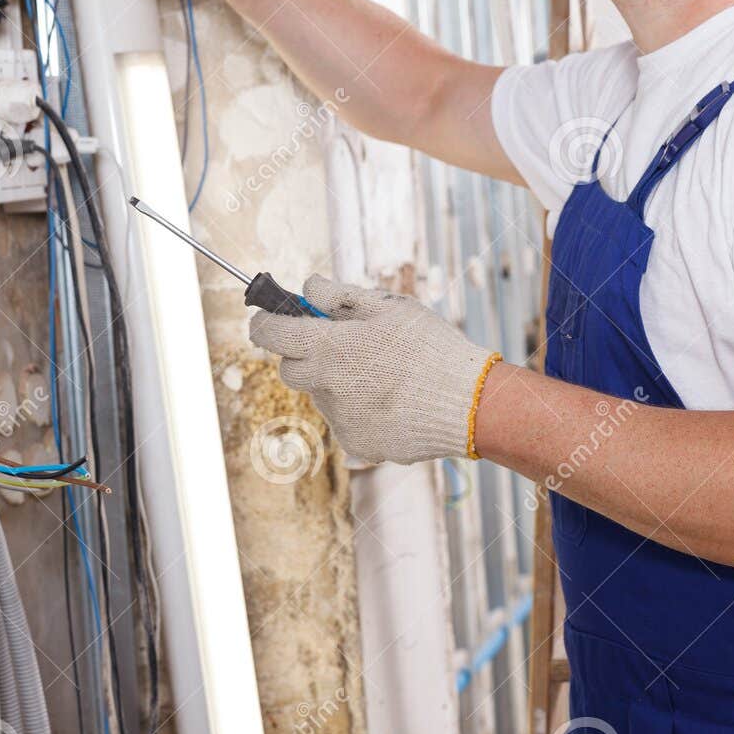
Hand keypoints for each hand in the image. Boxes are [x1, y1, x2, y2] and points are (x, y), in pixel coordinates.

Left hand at [248, 274, 498, 465]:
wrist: (469, 404)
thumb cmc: (432, 348)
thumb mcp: (390, 307)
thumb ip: (340, 296)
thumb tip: (308, 289)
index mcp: (331, 348)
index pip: (271, 334)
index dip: (264, 323)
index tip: (267, 319)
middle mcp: (328, 387)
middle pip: (289, 369)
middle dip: (303, 354)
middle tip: (336, 344)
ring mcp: (340, 419)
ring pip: (322, 395)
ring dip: (338, 382)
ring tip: (383, 374)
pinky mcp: (357, 444)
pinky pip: (345, 420)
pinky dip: (359, 409)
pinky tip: (391, 400)